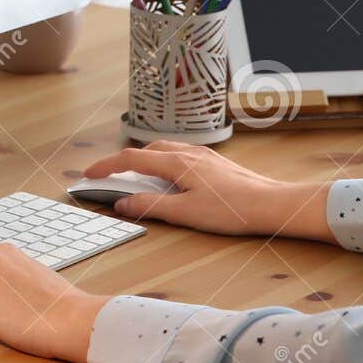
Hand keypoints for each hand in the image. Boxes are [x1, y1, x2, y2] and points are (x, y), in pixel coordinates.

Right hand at [86, 141, 331, 240]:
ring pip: (164, 150)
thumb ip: (151, 206)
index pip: (130, 158)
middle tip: (109, 177)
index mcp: (176, 162)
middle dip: (123, 161)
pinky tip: (171, 178)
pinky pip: (180, 155)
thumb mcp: (185, 213)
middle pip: (146, 150)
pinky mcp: (215, 163)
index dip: (106, 166)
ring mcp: (204, 156)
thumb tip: (122, 203)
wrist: (274, 205)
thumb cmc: (234, 210)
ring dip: (144, 160)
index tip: (88, 174)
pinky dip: (163, 162)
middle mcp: (188, 152)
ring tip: (136, 177)